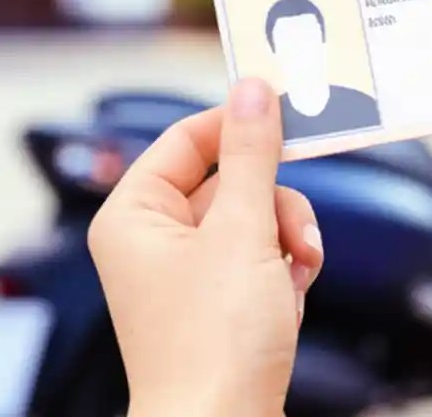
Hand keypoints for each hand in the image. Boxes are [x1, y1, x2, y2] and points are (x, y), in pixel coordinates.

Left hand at [88, 79, 323, 416]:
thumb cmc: (213, 341)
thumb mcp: (241, 231)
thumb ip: (252, 154)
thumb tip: (253, 89)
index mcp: (135, 215)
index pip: (187, 139)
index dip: (238, 124)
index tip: (289, 111)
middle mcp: (155, 241)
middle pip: (231, 180)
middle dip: (276, 206)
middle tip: (295, 231)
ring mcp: (188, 274)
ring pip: (256, 219)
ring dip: (288, 241)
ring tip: (296, 273)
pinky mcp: (220, 302)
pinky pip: (263, 258)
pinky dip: (285, 272)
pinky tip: (289, 300)